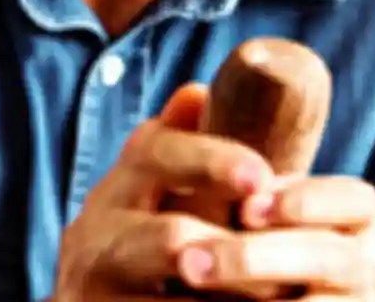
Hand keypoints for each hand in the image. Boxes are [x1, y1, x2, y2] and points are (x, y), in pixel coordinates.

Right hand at [52, 85, 277, 300]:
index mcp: (119, 184)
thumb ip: (179, 147)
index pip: (157, 152)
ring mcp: (93, 284)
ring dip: (231, 294)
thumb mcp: (150, 189)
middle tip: (282, 257)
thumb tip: (198, 92)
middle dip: (230, 246)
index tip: (261, 176)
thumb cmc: (140, 238)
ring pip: (176, 292)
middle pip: (170, 236)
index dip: (212, 160)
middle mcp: (96, 232)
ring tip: (277, 294)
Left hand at [177, 176, 374, 299]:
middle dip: (260, 256)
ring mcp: (357, 301)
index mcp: (352, 219)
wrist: (219, 292)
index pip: (357, 200)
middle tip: (190, 261)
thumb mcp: (230, 200)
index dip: (308, 200)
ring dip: (255, 288)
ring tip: (191, 278)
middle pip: (334, 256)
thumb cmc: (230, 243)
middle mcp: (367, 264)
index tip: (247, 206)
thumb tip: (191, 95)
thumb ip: (221, 160)